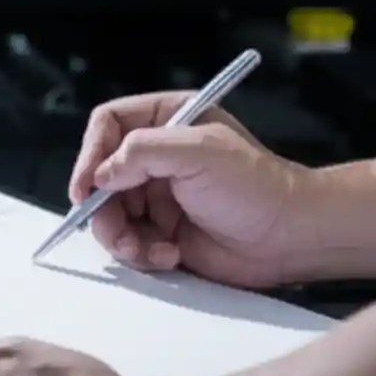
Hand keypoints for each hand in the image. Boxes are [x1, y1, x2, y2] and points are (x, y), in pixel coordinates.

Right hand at [69, 91, 313, 288]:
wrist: (289, 237)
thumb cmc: (255, 186)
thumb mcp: (199, 152)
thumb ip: (143, 152)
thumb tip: (100, 175)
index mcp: (166, 120)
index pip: (108, 125)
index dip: (90, 154)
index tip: (86, 188)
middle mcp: (155, 156)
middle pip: (99, 176)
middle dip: (104, 208)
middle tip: (116, 230)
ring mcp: (155, 194)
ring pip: (107, 214)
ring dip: (121, 236)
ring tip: (150, 249)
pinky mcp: (159, 230)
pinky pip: (127, 241)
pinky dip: (141, 252)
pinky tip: (170, 254)